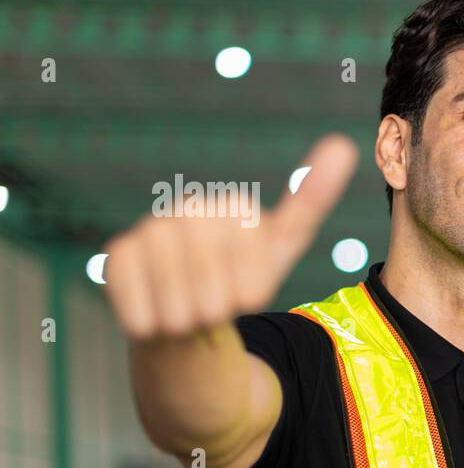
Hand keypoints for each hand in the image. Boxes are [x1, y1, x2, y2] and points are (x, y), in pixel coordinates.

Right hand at [103, 134, 358, 339]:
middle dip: (219, 306)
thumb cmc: (239, 283)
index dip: (251, 290)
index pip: (252, 268)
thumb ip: (310, 203)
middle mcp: (185, 211)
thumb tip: (343, 143)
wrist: (191, 316)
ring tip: (191, 309)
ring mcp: (147, 231)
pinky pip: (142, 311)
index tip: (249, 292)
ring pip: (179, 302)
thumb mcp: (282, 251)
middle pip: (213, 284)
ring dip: (189, 319)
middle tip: (216, 305)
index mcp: (230, 209)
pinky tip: (158, 312)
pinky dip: (156, 324)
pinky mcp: (117, 257)